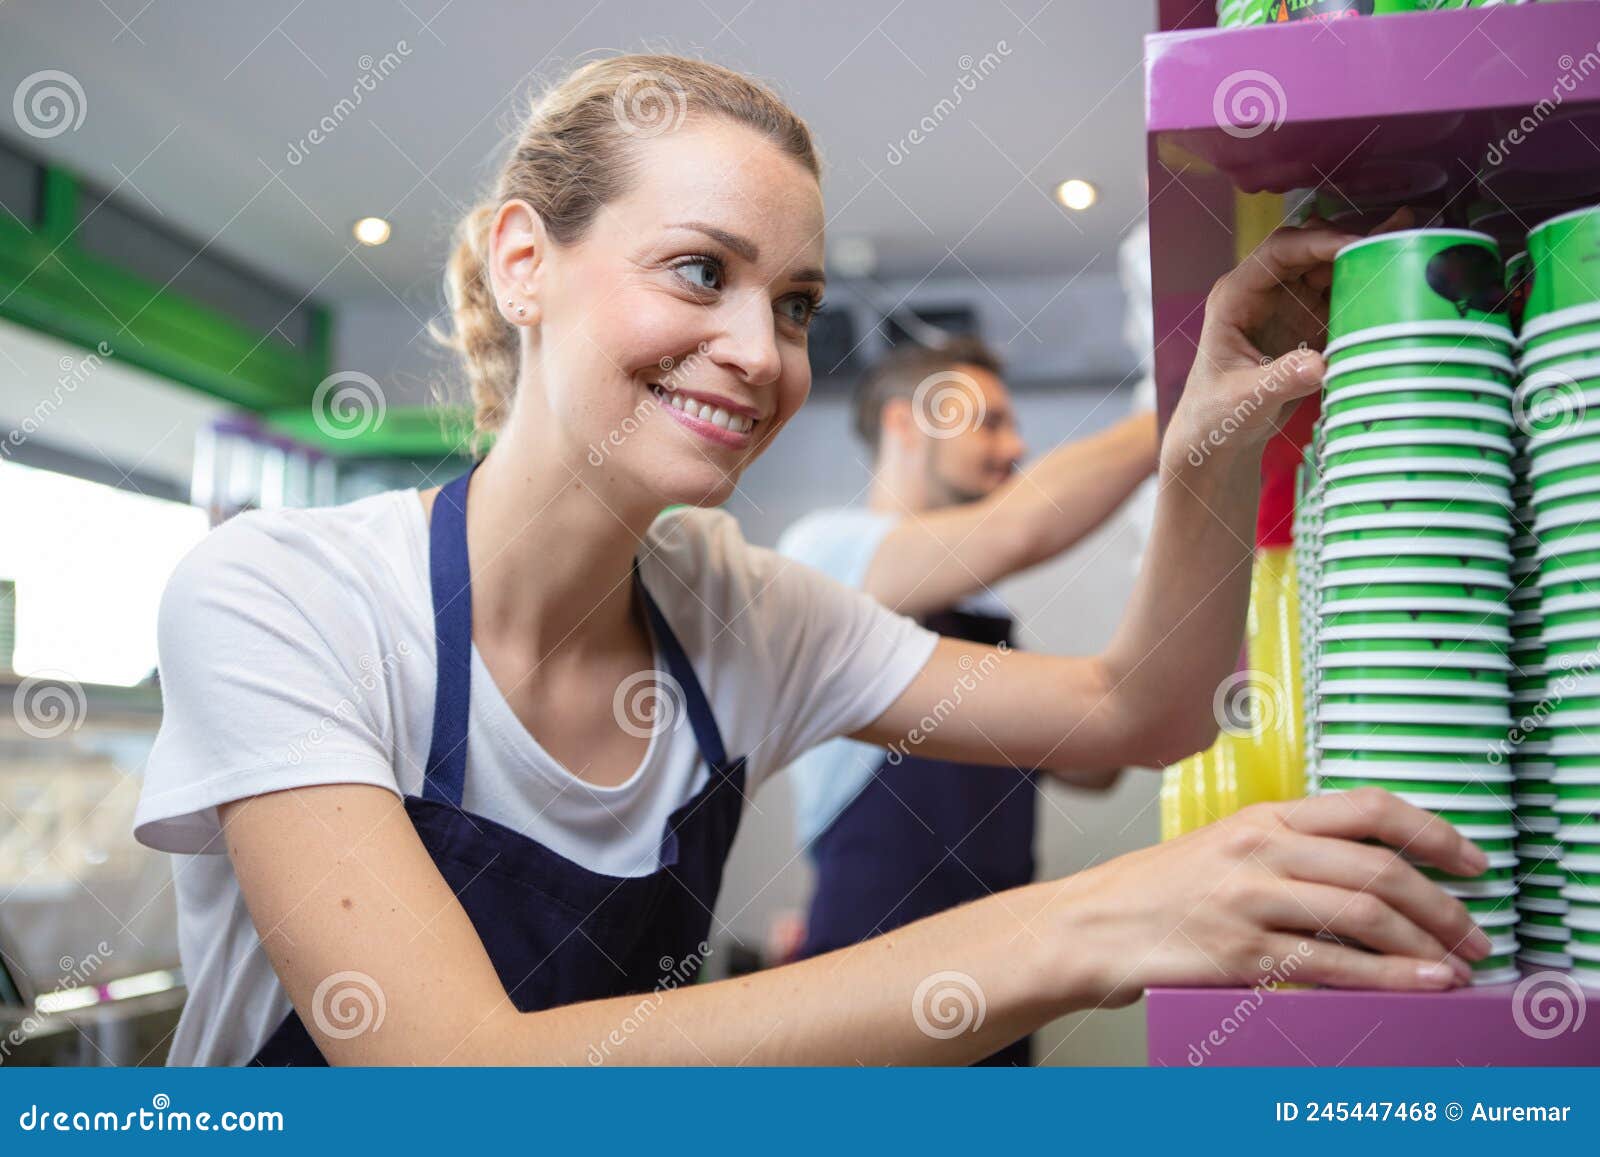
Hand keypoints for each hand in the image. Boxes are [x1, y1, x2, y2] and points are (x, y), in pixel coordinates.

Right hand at [1049, 788, 1493, 1006]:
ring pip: (1363, 916)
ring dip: (1426, 944)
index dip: (1434, 832)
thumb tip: (1373, 873)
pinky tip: (1420, 986)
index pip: (1368, 808)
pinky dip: (1388, 979)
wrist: (1091, 925)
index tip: (1473, 859)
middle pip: (1378, 868)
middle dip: (1444, 904)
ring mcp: (1249, 901)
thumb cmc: (1160, 890)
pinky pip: (1331, 966)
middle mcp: (1260, 850)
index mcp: (1264, 816)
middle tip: (1476, 931)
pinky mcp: (1239, 953)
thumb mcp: (1227, 846)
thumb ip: (1291, 849)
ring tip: (1457, 965)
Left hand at [1165, 210, 1413, 465]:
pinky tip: (1399, 278)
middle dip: (1350, 238)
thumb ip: (1279, 380)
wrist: (1217, 436)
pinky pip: (1340, 293)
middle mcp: (1263, 291)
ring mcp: (1287, 303)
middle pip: (1309, 248)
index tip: (1357, 245)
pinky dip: (1367, 285)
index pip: (1278, 252)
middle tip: (1397, 233)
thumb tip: (1320, 365)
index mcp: (1236, 296)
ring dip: (1364, 256)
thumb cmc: (1216, 414)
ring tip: (1408, 242)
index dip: (1318, 242)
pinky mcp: (1308, 322)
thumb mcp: (1244, 400)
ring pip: (1329, 265)